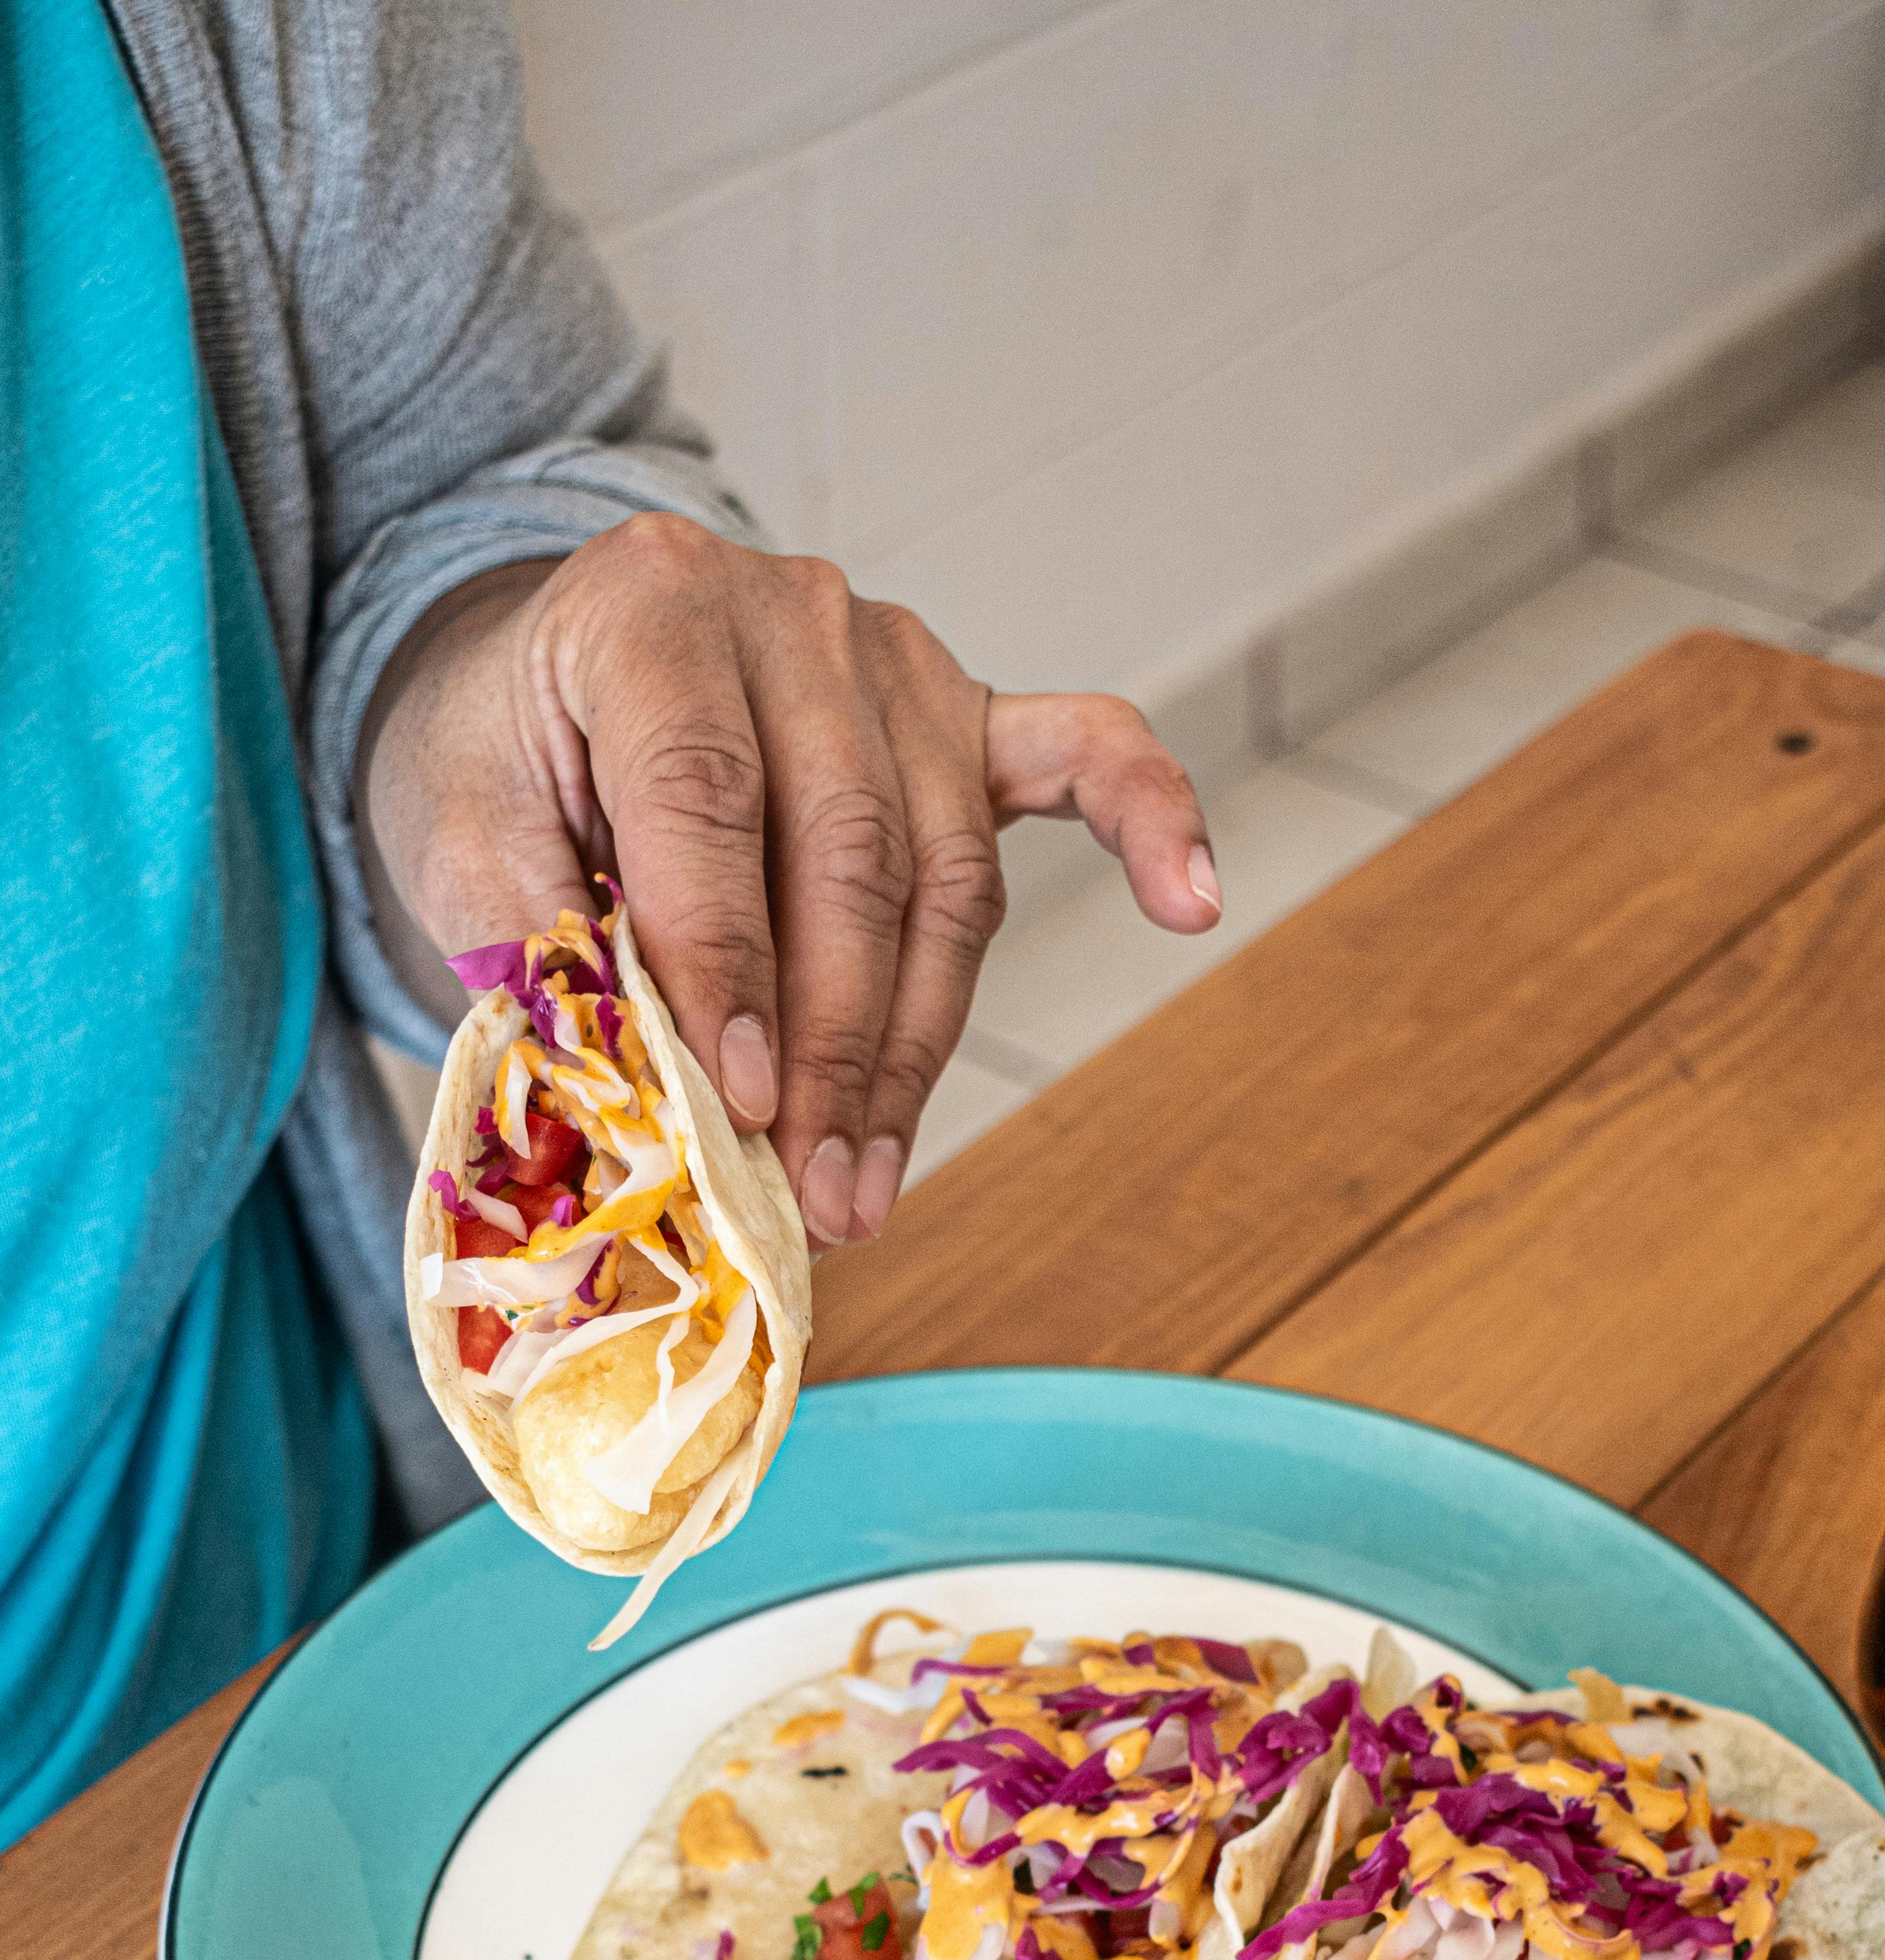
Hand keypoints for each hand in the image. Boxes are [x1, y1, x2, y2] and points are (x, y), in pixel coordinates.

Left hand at [355, 519, 1220, 1241]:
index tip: (736, 1106)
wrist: (551, 671)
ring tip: (870, 1182)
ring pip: (945, 874)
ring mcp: (900, 660)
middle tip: (808, 1191)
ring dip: (915, 1045)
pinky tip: (1193, 899)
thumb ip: (529, 938)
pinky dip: (1149, 820)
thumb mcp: (459, 826)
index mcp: (651, 612)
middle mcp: (797, 614)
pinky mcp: (968, 713)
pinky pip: (1083, 754)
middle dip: (831, 1046)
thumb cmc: (512, 753)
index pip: (709, 802)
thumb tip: (625, 1087)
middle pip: (851, 853)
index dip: (727, 967)